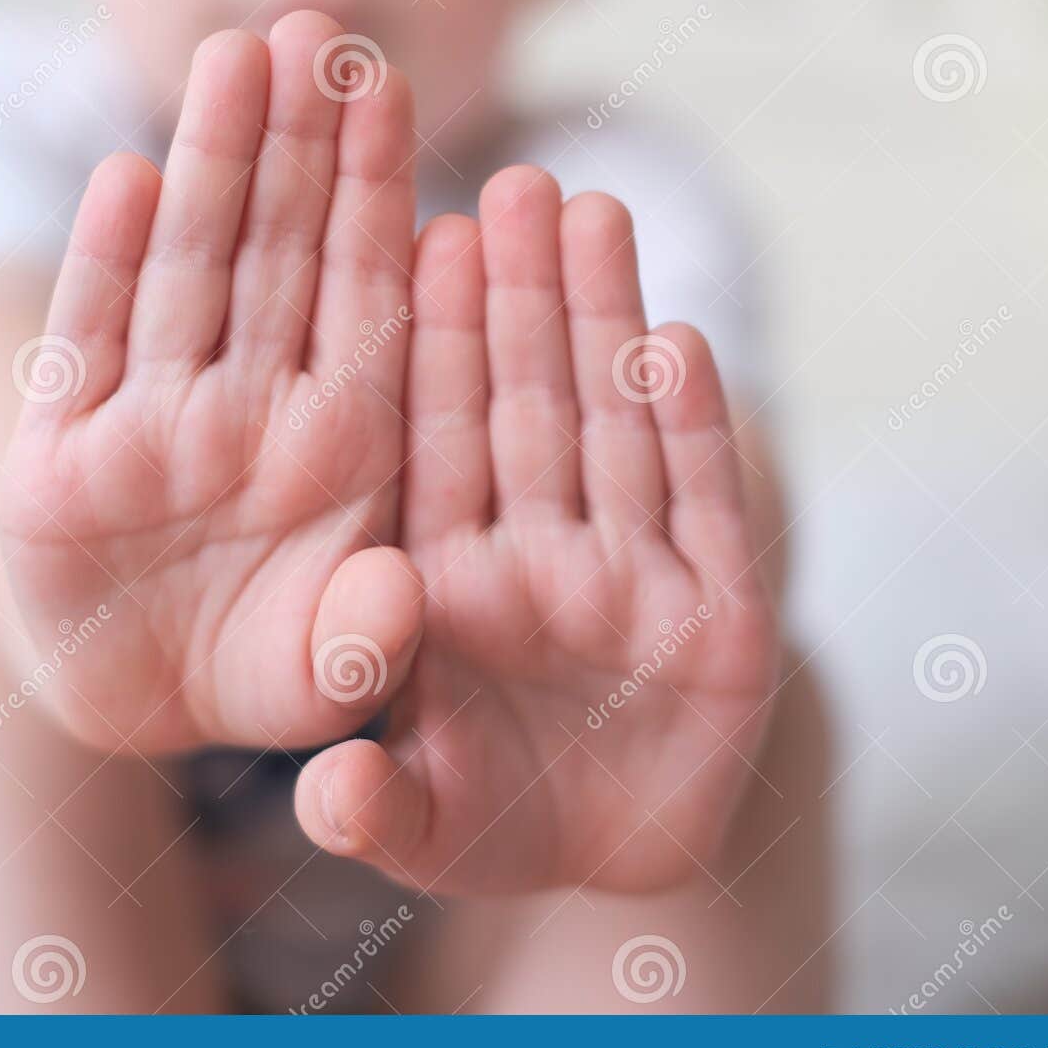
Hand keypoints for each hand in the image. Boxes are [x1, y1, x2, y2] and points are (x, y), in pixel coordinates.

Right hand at [0, 13, 422, 751]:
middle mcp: (256, 412)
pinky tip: (127, 181)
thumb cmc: (266, 675)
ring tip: (236, 58)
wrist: (145, 705)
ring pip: (192, 274)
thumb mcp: (325, 679)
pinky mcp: (63, 454)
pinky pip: (89, 346)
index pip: (366, 300)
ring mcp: (158, 421)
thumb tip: (395, 595)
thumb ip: (366, 645)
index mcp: (344, 446)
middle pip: (283, 258)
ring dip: (210, 169)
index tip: (390, 95)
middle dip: (301, 147)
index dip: (374, 197)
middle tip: (319, 29)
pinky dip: (105, 269)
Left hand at [294, 167, 779, 892]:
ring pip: (615, 433)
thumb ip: (373, 808)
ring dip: (605, 327)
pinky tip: (678, 340)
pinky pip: (702, 509)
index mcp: (451, 585)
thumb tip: (326, 788)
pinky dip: (692, 432)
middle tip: (511, 182)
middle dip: (519, 303)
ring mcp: (634, 580)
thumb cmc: (503, 832)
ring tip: (594, 213)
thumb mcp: (428, 833)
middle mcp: (539, 561)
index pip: (438, 448)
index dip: (433, 349)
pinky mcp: (721, 615)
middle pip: (527, 412)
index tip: (421, 243)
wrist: (623, 865)